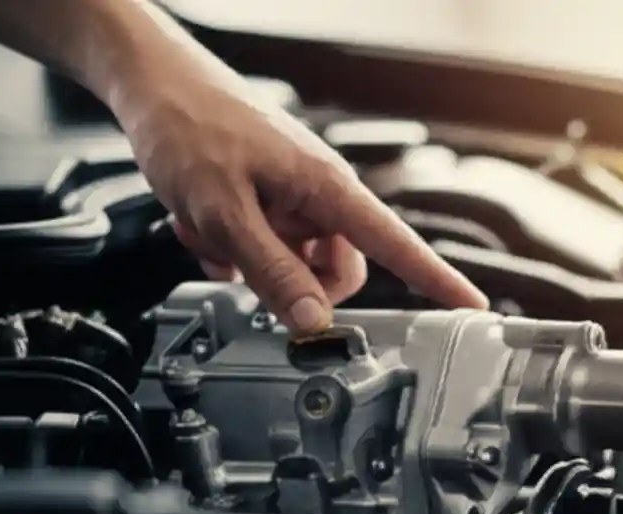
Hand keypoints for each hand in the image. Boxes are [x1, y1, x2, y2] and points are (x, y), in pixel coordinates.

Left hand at [109, 49, 487, 331]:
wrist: (152, 84)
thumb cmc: (190, 128)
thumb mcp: (224, 212)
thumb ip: (272, 270)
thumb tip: (314, 319)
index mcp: (328, 189)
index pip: (397, 245)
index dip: (437, 280)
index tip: (470, 310)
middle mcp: (320, 194)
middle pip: (337, 271)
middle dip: (292, 282)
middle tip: (245, 268)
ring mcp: (293, 197)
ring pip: (292, 262)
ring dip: (250, 262)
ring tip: (210, 231)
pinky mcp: (267, 199)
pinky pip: (264, 247)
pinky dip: (230, 246)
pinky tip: (201, 224)